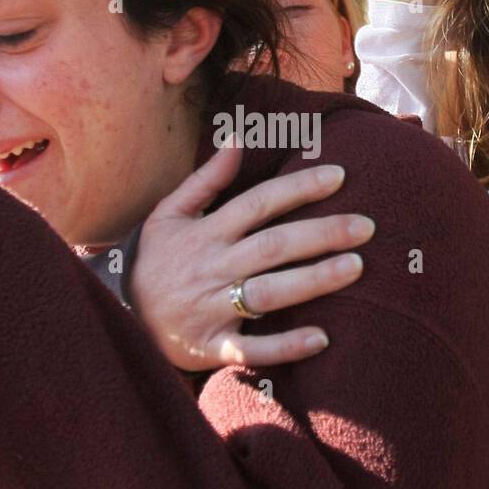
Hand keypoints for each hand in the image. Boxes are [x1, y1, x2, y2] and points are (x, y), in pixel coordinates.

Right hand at [131, 144, 373, 370]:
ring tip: (355, 268)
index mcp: (206, 233)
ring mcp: (212, 309)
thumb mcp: (168, 214)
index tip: (339, 175)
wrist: (121, 318)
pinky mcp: (212, 348)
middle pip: (273, 246)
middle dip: (321, 234)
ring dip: (313, 281)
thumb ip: (205, 179)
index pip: (258, 203)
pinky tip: (321, 339)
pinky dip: (285, 345)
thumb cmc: (155, 263)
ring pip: (269, 293)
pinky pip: (252, 349)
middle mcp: (213, 268)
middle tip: (366, 226)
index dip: (298, 187)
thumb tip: (237, 139)